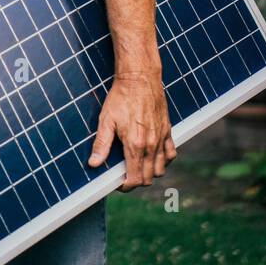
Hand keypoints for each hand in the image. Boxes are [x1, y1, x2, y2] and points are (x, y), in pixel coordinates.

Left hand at [87, 71, 175, 189]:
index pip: (135, 179)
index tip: (118, 183)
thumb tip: (93, 164)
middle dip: (136, 181)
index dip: (125, 186)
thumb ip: (101, 144)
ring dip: (150, 173)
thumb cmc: (121, 97)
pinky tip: (153, 155)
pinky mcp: (168, 130)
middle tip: (125, 174)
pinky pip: (171, 154)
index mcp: (135, 145)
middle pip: (148, 178)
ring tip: (138, 165)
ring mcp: (162, 138)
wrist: (140, 78)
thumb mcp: (106, 120)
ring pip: (161, 169)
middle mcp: (151, 145)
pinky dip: (164, 160)